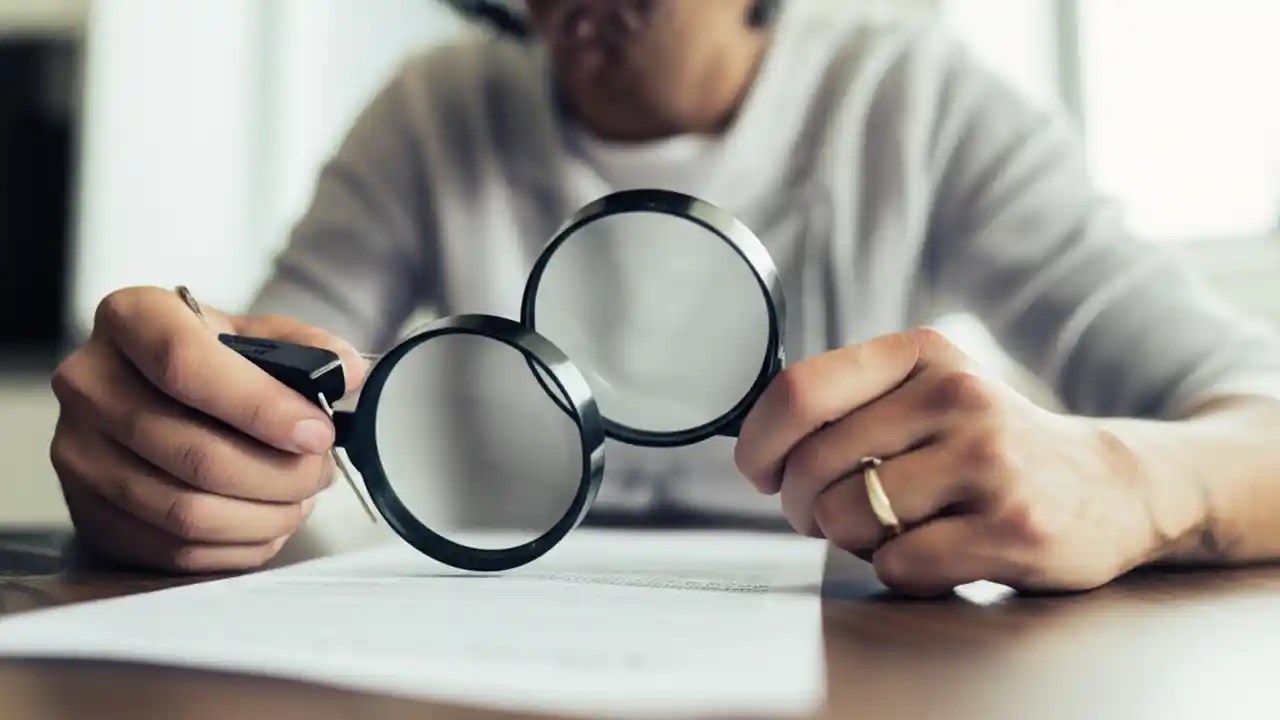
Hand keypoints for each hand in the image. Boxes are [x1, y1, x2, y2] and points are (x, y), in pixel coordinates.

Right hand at [50, 287, 366, 572]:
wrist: (152, 387)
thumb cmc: (212, 359)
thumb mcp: (254, 334)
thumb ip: (306, 347)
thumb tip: (346, 373)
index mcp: (131, 319)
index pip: (187, 366)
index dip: (262, 408)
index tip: (318, 433)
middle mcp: (89, 382)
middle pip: (194, 453)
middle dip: (279, 474)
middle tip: (320, 471)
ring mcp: (77, 451)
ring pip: (185, 511)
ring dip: (264, 516)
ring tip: (301, 498)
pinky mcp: (84, 509)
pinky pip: (172, 551)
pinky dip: (237, 547)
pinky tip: (268, 523)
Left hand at [735, 328, 1178, 594]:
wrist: (1113, 485)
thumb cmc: (990, 444)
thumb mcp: (928, 393)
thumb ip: (849, 404)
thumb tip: (755, 446)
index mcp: (922, 354)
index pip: (797, 391)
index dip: (758, 444)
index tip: (760, 473)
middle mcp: (956, 395)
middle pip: (812, 466)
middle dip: (802, 507)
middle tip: (829, 516)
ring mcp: (989, 460)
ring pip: (848, 518)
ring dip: (854, 541)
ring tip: (897, 528)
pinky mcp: (1012, 526)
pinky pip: (897, 565)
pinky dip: (901, 571)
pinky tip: (940, 552)